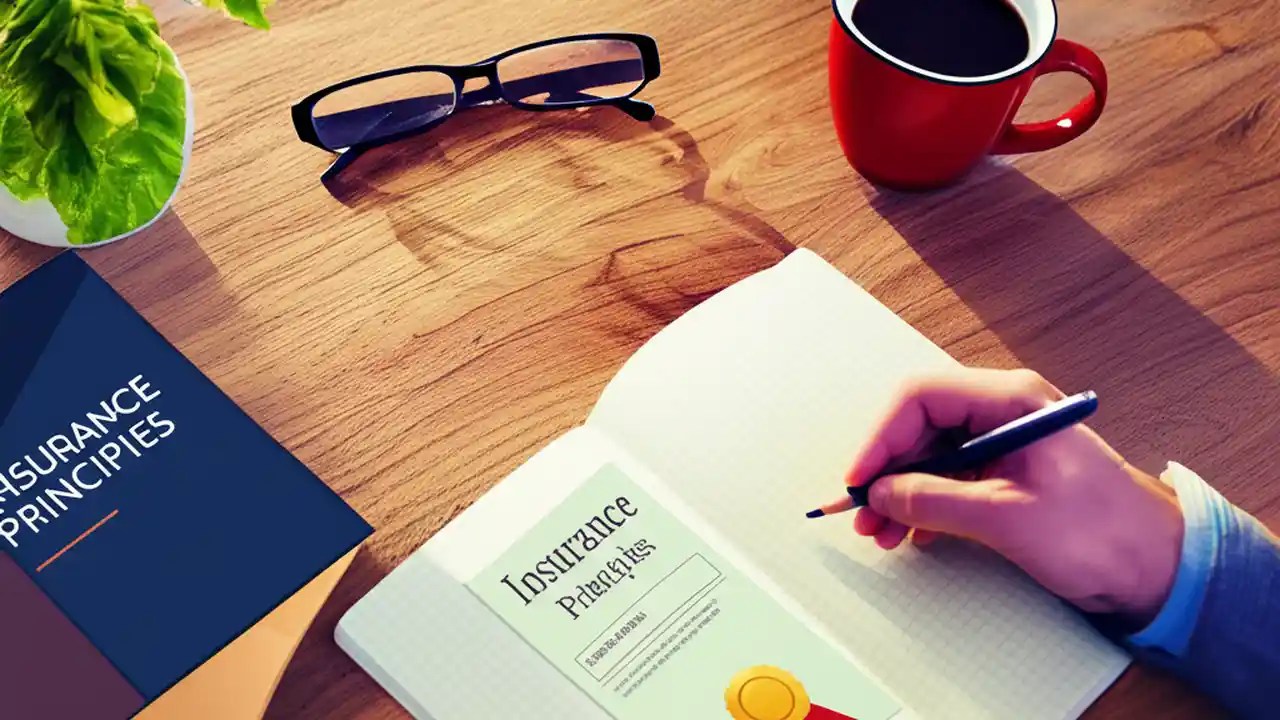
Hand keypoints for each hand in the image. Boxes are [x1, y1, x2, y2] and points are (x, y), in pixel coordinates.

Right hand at [819, 368, 1184, 625]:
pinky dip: (922, 504)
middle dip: (885, 470)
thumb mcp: (1006, 517)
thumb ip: (935, 500)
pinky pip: (948, 477)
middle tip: (862, 514)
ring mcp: (1003, 441)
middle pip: (919, 425)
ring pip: (928, 454)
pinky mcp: (1005, 471)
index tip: (858, 479)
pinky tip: (911, 534)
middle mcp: (1003, 410)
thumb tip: (880, 493)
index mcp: (1010, 400)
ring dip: (898, 492)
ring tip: (881, 533)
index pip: (920, 397)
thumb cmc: (1102, 533)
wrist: (1159, 568)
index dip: (880, 437)